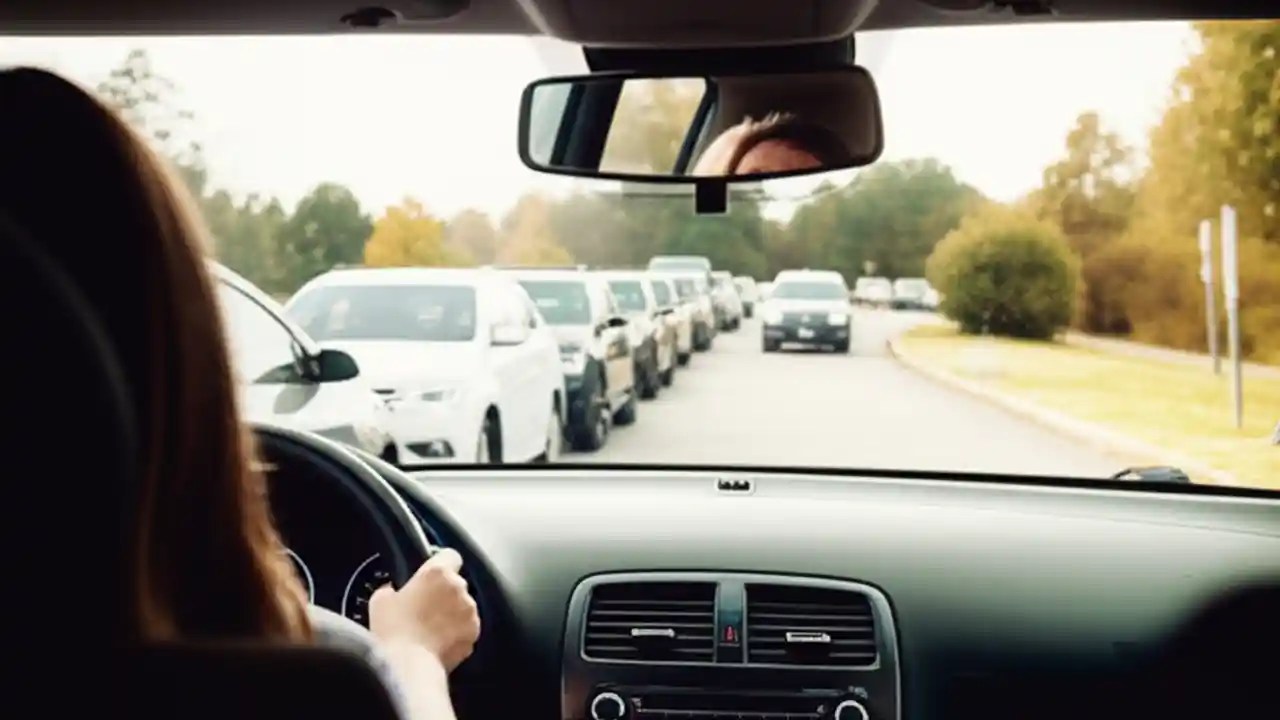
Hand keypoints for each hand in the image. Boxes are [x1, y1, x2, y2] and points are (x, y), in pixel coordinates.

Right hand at [368, 548, 479, 671]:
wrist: (409, 664)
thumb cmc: (392, 631)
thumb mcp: (380, 601)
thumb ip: (392, 588)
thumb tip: (393, 591)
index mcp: (436, 572)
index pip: (450, 554)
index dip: (442, 563)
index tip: (433, 575)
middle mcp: (458, 587)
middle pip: (456, 583)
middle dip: (445, 593)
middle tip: (426, 608)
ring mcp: (469, 611)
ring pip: (464, 606)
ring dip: (453, 613)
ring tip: (432, 629)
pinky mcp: (474, 632)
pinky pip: (467, 627)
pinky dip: (458, 632)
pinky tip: (440, 642)